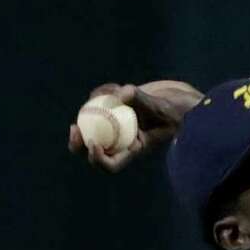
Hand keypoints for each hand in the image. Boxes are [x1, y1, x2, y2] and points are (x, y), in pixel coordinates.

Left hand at [67, 78, 202, 173]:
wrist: (174, 103)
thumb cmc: (172, 110)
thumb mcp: (161, 108)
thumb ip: (141, 100)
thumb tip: (120, 94)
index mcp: (132, 150)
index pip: (112, 163)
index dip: (98, 159)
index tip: (93, 144)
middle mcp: (120, 141)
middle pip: (93, 149)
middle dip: (78, 144)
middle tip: (74, 128)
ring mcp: (113, 126)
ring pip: (92, 123)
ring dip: (93, 107)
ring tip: (112, 91)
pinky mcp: (111, 110)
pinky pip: (98, 103)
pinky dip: (102, 93)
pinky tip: (114, 87)